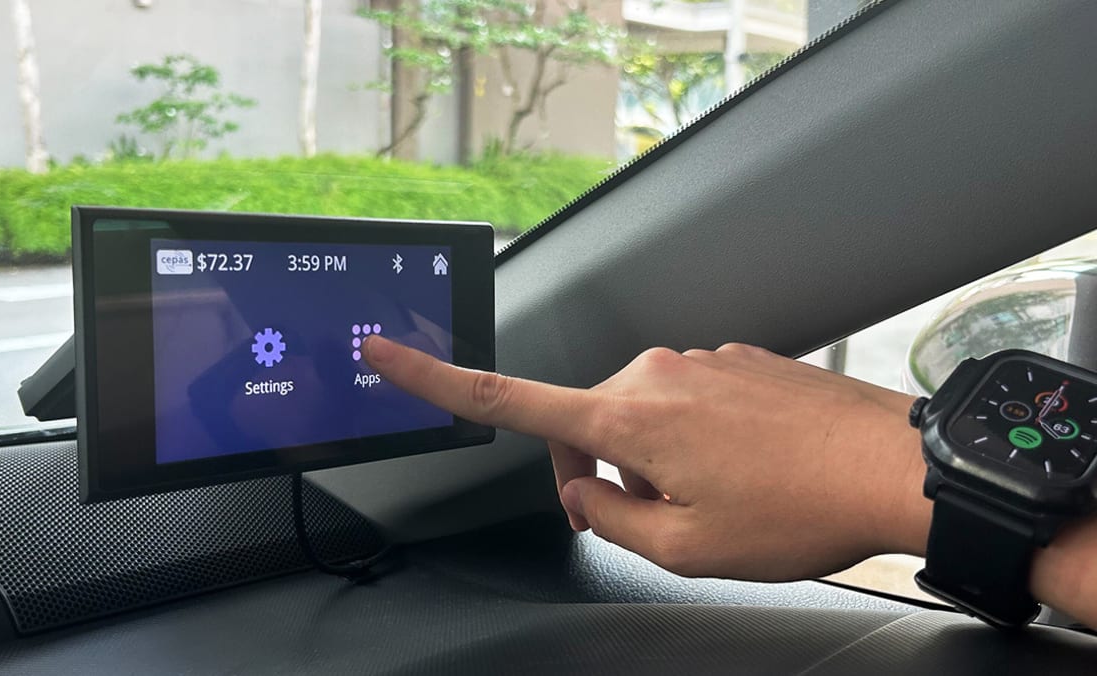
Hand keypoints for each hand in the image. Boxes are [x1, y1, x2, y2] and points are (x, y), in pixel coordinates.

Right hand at [363, 336, 929, 581]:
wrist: (892, 466)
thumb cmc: (797, 509)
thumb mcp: (685, 547)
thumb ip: (609, 517)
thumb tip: (581, 490)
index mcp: (628, 416)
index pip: (508, 399)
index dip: (436, 380)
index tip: (386, 352)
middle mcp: (655, 372)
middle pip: (586, 423)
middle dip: (605, 470)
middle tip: (667, 515)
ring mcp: (700, 359)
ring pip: (642, 416)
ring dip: (659, 457)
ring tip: (727, 494)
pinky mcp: (736, 358)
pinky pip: (689, 400)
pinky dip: (700, 438)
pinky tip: (750, 466)